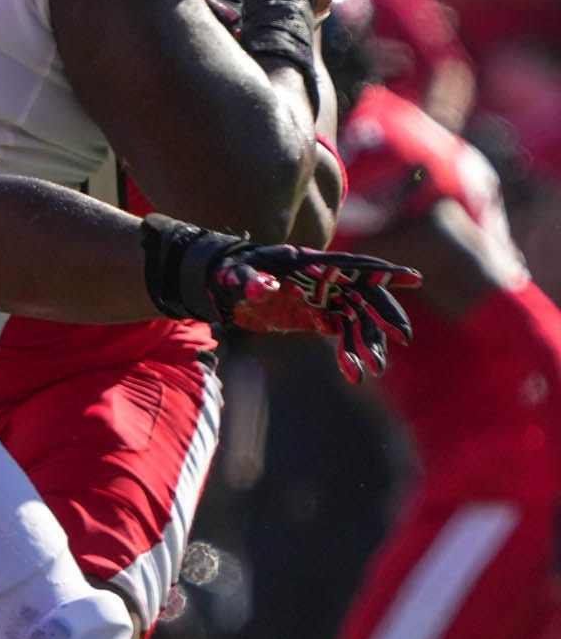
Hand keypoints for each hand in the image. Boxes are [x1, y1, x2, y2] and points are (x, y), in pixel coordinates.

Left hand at [206, 242, 418, 380]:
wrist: (222, 287)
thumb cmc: (229, 273)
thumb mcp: (234, 276)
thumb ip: (249, 281)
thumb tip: (264, 287)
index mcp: (311, 264)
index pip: (352, 266)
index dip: (383, 271)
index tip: (415, 278)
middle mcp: (325, 280)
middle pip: (365, 295)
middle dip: (384, 316)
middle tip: (403, 337)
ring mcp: (324, 299)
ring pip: (357, 321)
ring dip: (367, 344)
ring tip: (374, 369)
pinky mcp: (318, 317)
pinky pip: (342, 336)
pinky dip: (349, 354)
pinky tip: (353, 374)